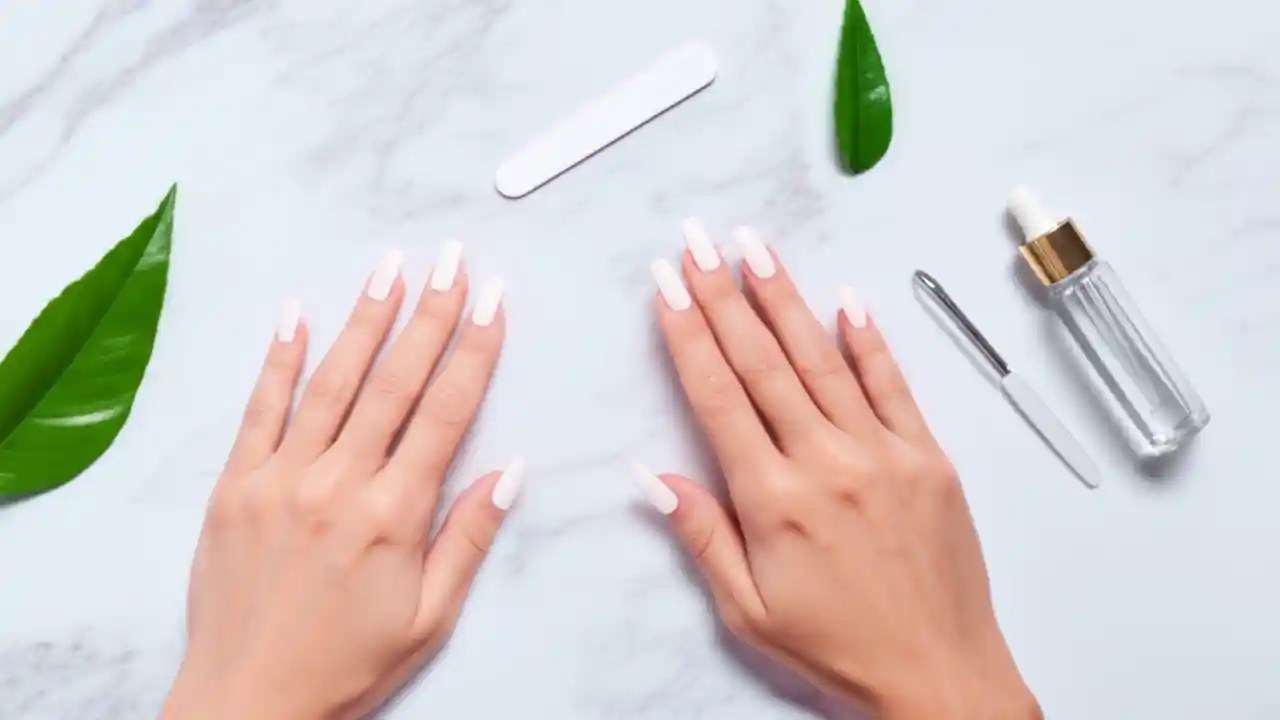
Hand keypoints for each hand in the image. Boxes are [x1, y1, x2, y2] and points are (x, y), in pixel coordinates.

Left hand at [163, 246, 521, 719]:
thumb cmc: (346, 664)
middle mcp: (338, 483)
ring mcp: (282, 478)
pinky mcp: (236, 485)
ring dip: (365, 319)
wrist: (247, 701)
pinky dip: (279, 359)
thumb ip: (467, 538)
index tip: (494, 300)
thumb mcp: (429, 617)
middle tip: (451, 258)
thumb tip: (509, 470)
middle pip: (394, 382)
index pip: (445, 413)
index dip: (474, 350)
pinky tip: (297, 314)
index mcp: (393, 515)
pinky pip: (261, 409)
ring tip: (391, 266)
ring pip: (333, 382)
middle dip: (429, 312)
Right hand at [639, 222, 1040, 719]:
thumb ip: (703, 536)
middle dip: (723, 294)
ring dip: (783, 298)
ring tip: (754, 248)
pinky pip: (893, 386)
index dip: (686, 334)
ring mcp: (883, 454)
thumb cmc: (839, 650)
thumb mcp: (748, 611)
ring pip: (822, 359)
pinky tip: (843, 299)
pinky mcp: (928, 458)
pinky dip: (868, 340)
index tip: (665, 287)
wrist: (940, 676)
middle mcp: (826, 463)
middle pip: (763, 362)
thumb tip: (652, 477)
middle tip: (696, 242)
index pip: (717, 397)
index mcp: (774, 501)